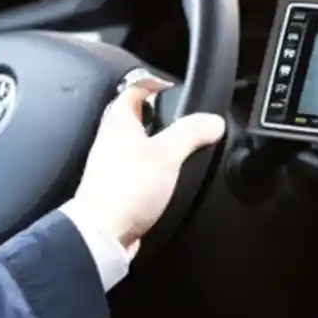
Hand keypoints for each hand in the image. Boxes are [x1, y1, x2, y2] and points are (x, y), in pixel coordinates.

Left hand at [67, 80, 225, 255]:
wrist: (103, 233)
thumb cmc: (126, 190)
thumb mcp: (167, 154)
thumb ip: (192, 133)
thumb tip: (214, 121)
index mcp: (118, 121)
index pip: (135, 88)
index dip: (154, 83)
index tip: (173, 87)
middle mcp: (112, 139)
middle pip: (136, 116)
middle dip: (159, 115)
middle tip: (183, 117)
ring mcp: (113, 164)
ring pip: (138, 143)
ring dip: (158, 143)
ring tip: (182, 147)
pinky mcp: (119, 187)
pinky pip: (139, 168)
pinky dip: (155, 167)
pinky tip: (170, 177)